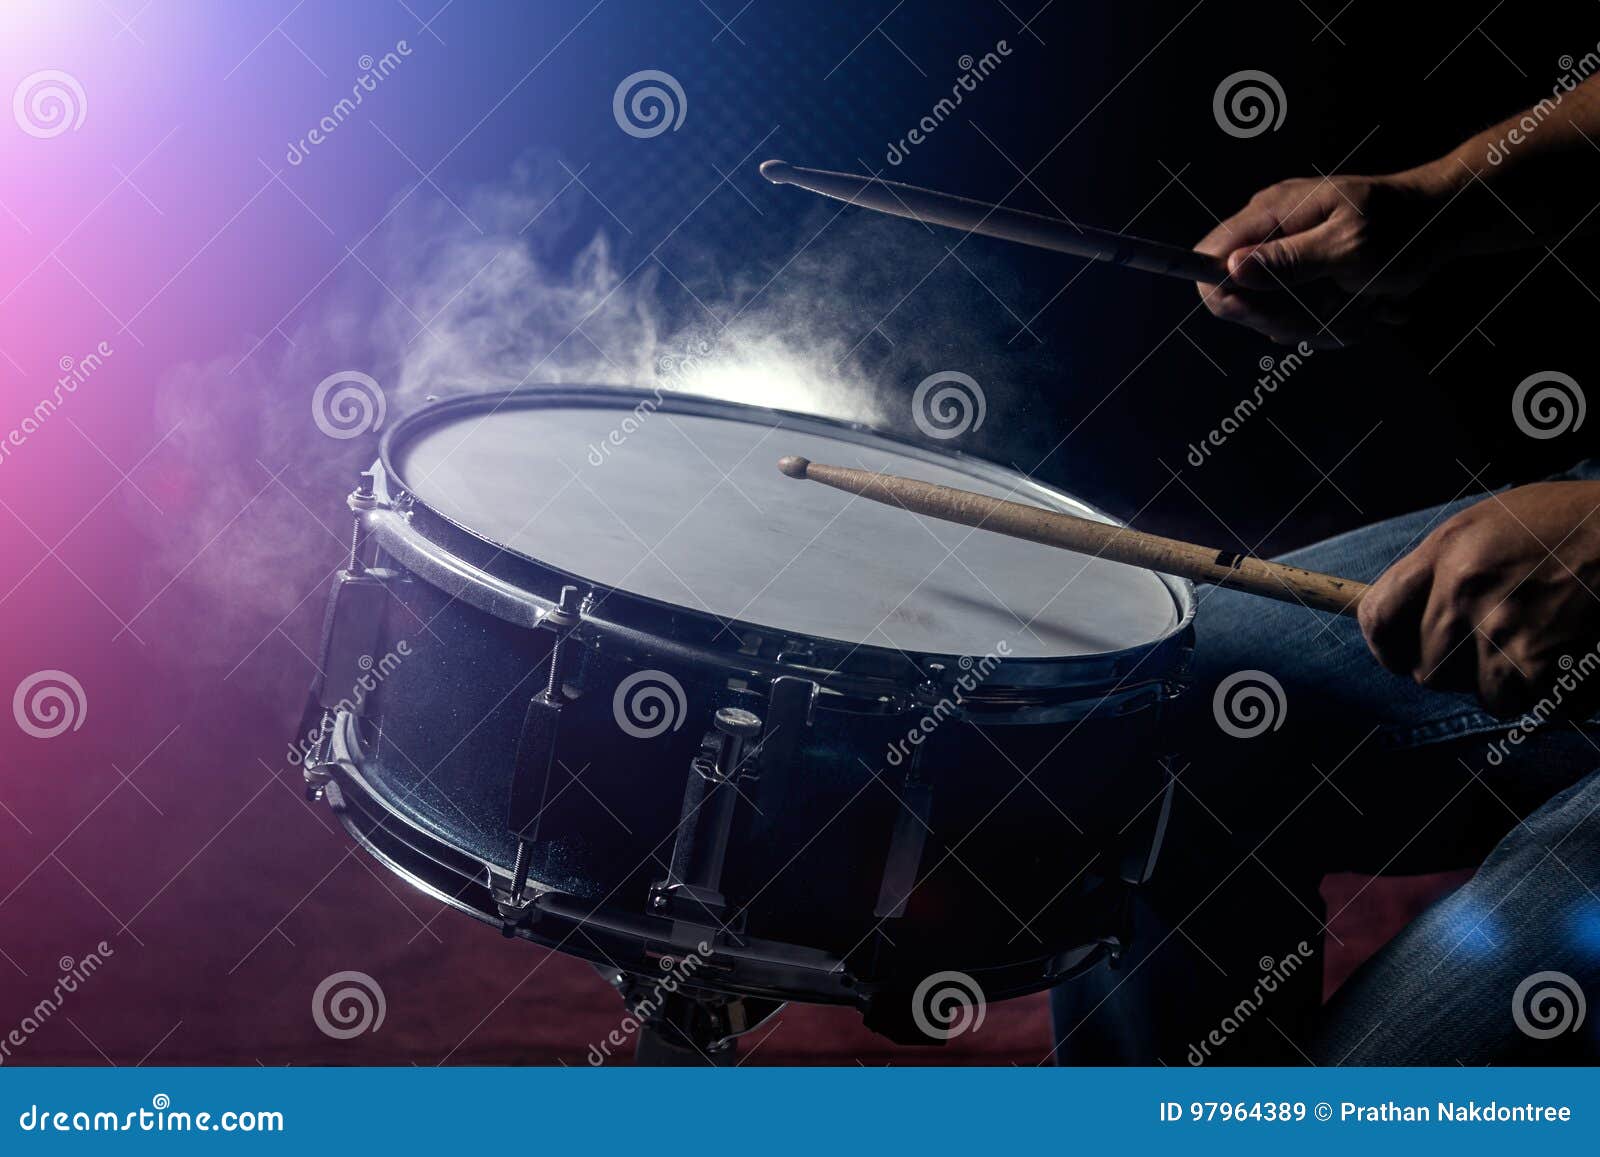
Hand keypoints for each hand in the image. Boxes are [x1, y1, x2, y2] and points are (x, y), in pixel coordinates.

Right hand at [1195, 170, 1452, 346]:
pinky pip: (1297, 315)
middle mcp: (1271, 231)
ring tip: (1358, 306)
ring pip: (1270, 314)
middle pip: (1238, 297)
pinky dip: (1329, 321)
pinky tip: (1360, 306)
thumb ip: (1289, 260)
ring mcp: (1286, 253)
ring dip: (1315, 323)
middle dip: (1282, 317)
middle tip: (1331, 312)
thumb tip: (1230, 267)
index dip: (1224, 295)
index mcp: (1272, 212)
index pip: (1208, 257)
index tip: (1266, 315)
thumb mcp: (1349, 247)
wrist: (1444, 221)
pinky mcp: (1303, 272)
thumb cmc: (1404, 228)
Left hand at [1357, 482, 1599, 717]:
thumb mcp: (1493, 522)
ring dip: (1509, 685)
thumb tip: (1406, 611)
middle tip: (1494, 649)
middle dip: (1458, 670)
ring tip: (1542, 647)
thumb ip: (1445, 565)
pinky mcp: (1547, 668)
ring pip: (1483, 696)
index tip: (1400, 653)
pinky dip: (1554, 695)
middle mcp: (1466, 592)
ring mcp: (1506, 633)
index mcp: (1449, 551)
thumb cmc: (1573, 523)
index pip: (1378, 617)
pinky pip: (1533, 707)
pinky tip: (1572, 657)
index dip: (1385, 646)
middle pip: (1426, 670)